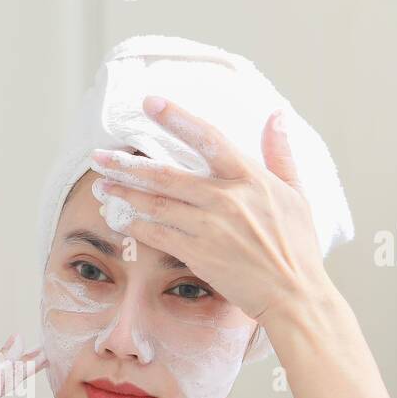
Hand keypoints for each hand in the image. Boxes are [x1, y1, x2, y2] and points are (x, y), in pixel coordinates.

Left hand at [90, 97, 336, 328]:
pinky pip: (157, 235)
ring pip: (155, 203)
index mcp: (249, 177)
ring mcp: (209, 227)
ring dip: (124, 193)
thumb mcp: (296, 193)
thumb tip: (277, 115)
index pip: (208, 138)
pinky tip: (117, 218)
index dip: (177, 118)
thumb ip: (280, 153)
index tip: (150, 103)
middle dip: (127, 164)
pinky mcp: (198, 255)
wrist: (293, 293)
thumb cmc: (297, 245)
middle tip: (99, 156)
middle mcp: (226, 198)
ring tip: (100, 185)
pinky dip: (134, 225)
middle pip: (166, 174)